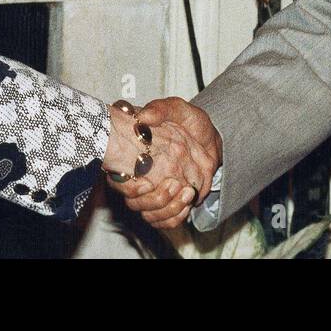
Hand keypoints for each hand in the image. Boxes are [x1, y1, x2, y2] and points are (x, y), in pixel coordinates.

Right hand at [115, 97, 221, 229]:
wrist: (210, 136)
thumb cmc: (191, 122)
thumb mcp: (178, 109)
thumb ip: (160, 109)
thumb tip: (143, 117)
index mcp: (137, 157)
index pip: (119, 181)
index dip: (128, 188)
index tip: (146, 183)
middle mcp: (142, 177)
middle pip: (134, 204)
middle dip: (153, 200)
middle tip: (174, 184)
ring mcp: (157, 192)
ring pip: (149, 215)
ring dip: (167, 209)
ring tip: (187, 192)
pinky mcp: (171, 202)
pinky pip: (165, 222)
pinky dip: (175, 217)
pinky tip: (187, 203)